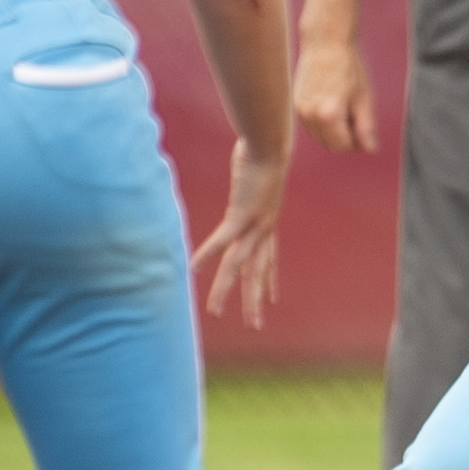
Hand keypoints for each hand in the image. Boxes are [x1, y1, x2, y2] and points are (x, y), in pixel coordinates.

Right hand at [190, 139, 286, 328]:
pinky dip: (207, 254)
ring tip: (215, 312)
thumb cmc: (265, 153)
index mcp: (267, 223)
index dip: (270, 279)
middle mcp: (263, 229)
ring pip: (237, 265)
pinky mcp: (241, 215)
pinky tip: (194, 269)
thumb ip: (253, 184)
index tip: (274, 299)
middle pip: (257, 272)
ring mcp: (254, 225)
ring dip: (225, 289)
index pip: (270, 258)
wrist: (272, 143)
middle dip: (255, 299)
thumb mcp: (260, 176)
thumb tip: (251, 174)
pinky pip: (222, 241)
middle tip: (255, 325)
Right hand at [292, 39, 378, 152]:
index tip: (364, 125)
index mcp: (328, 115)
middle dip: (344, 138)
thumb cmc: (348, 67)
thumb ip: (366, 127)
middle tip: (355, 114)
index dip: (356, 141)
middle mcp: (309, 115)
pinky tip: (332, 101)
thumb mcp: (363, 98)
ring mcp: (300, 110)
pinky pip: (310, 125)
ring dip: (332, 131)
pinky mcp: (296, 103)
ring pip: (318, 137)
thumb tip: (371, 150)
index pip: (343, 146)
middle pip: (329, 145)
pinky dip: (322, 123)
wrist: (325, 42)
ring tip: (344, 106)